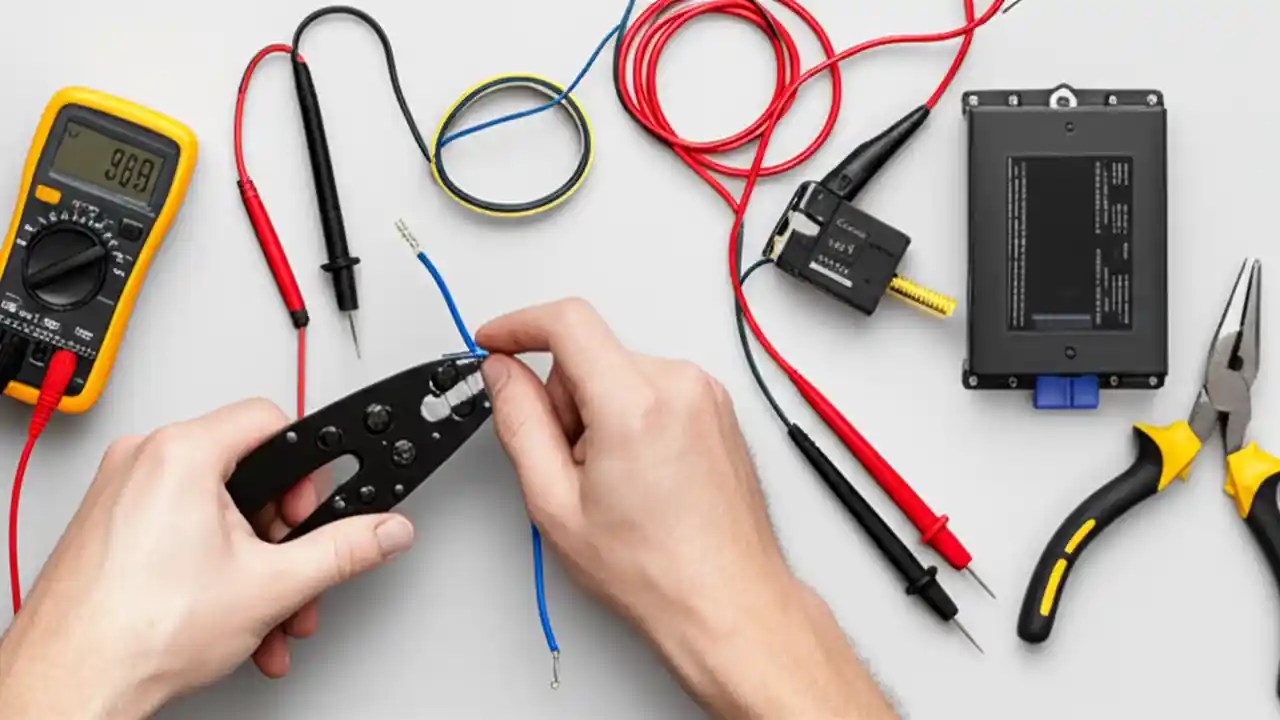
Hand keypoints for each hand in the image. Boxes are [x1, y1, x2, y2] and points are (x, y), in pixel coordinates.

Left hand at [0, 399, 415, 718]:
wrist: (69, 683)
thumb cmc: (139, 630)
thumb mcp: (273, 586)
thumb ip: (343, 550)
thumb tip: (384, 529)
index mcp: (182, 452)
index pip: (271, 420)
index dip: (306, 467)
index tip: (312, 507)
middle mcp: (144, 460)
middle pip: (246, 472)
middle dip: (280, 533)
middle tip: (288, 566)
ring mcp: (121, 491)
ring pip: (216, 508)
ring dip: (252, 561)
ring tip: (261, 608)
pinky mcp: (110, 523)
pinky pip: (181, 527)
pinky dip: (213, 566)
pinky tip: (228, 612)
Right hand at [477, 299, 893, 718]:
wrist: (726, 598)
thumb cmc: (656, 569)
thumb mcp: (555, 502)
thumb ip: (519, 422)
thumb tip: (502, 373)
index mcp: (636, 403)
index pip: (567, 321)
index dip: (518, 325)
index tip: (494, 341)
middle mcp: (680, 385)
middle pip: (590, 354)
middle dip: (565, 401)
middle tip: (572, 466)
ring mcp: (705, 393)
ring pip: (620, 372)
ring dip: (599, 412)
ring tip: (614, 479)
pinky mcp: (717, 406)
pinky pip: (652, 389)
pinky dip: (632, 418)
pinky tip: (639, 473)